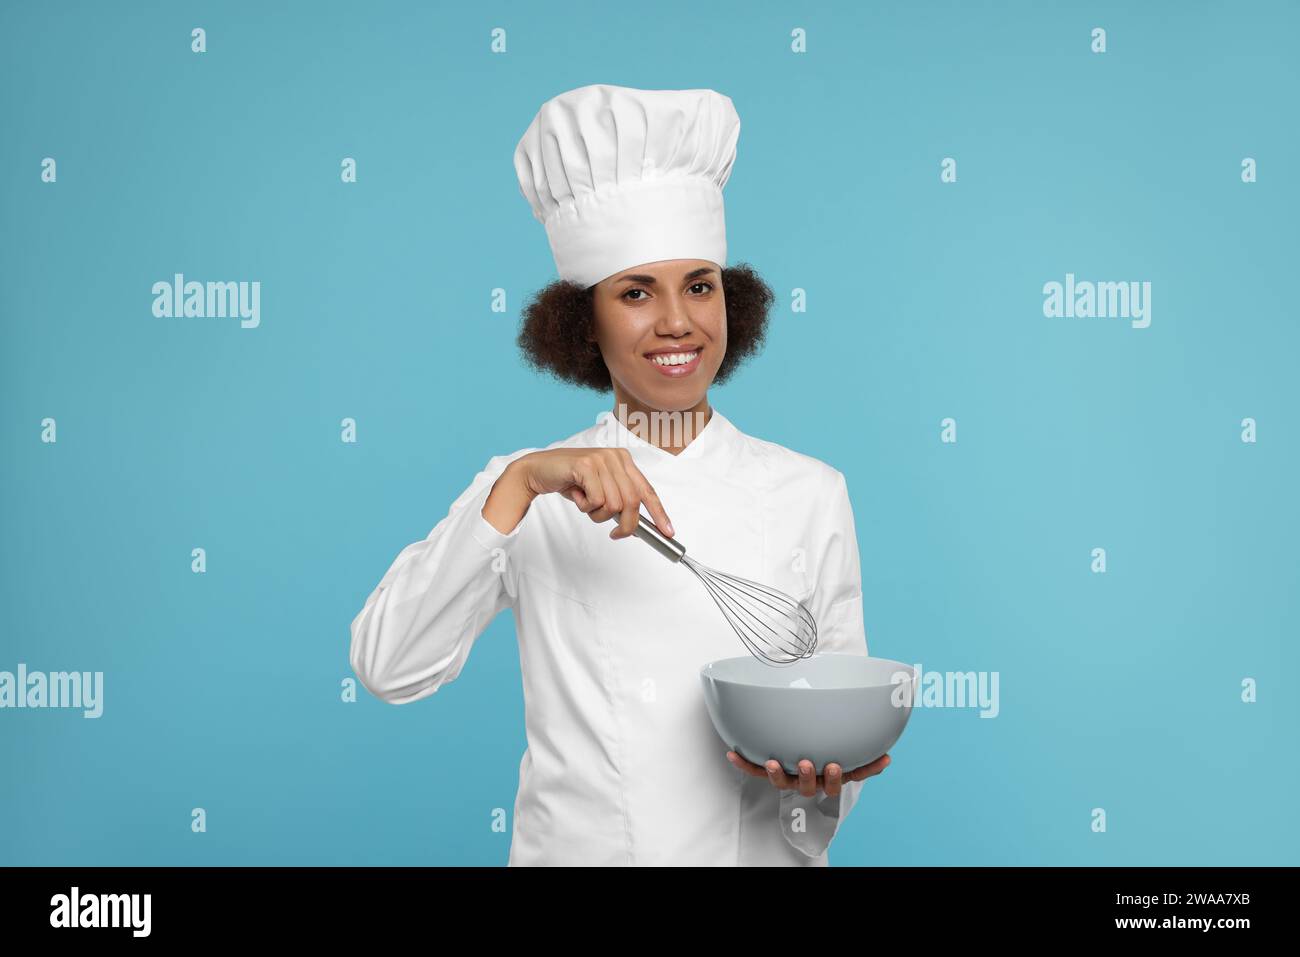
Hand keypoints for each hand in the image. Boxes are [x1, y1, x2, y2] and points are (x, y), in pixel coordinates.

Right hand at [486, 447, 673, 539]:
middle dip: (625, 525)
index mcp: (623, 460)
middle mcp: (615, 456)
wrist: (538, 471)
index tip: (668, 532)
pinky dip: (585, 506)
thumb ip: (619, 501)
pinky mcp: (586, 465)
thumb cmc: (570, 482)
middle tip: (614, 534)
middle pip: (632, 502)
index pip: (647, 490)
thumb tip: (636, 526)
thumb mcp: (600, 491)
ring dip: (598, 514)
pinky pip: (596, 500)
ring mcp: (601, 459)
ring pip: (614, 504)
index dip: (659, 513)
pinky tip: (576, 495)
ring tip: (585, 503)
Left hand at [725, 751, 890, 797]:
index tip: (835, 765)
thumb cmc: (830, 757)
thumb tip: (888, 757)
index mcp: (827, 779)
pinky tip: (732, 752)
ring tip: (774, 762)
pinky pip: (755, 771)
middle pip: (808, 786)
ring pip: (782, 781)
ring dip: (777, 773)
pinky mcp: (770, 772)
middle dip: (809, 776)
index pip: (834, 782)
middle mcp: (807, 782)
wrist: (807, 764)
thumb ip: (867, 762)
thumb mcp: (850, 760)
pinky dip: (744, 763)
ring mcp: (788, 778)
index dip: (834, 778)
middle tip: (809, 764)